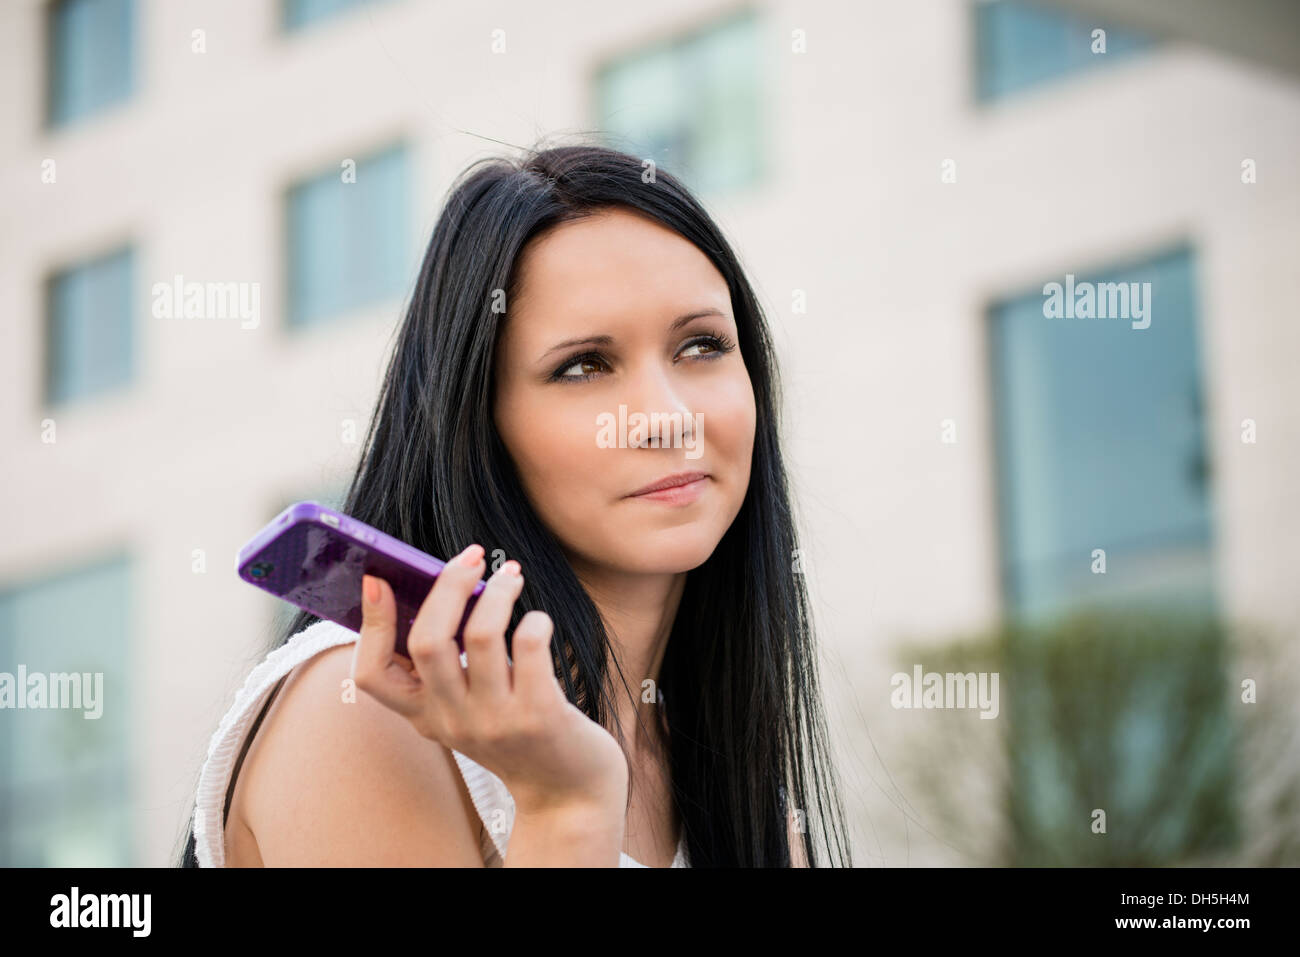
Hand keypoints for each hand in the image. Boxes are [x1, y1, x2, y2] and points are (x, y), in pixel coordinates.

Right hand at [352, 544, 627, 816]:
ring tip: (512, 577)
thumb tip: (445, 587)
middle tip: (472, 558)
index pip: (371, 675)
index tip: (378, 580)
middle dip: (447, 585)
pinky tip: (538, 621)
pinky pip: (528, 646)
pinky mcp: (540, 715)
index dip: (370, 624)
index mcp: (425, 716)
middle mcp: (452, 721)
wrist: (569, 794)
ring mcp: (496, 720)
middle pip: (427, 641)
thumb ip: (450, 666)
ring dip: (498, 592)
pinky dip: (534, 620)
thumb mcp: (468, 708)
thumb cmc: (518, 732)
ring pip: (481, 635)